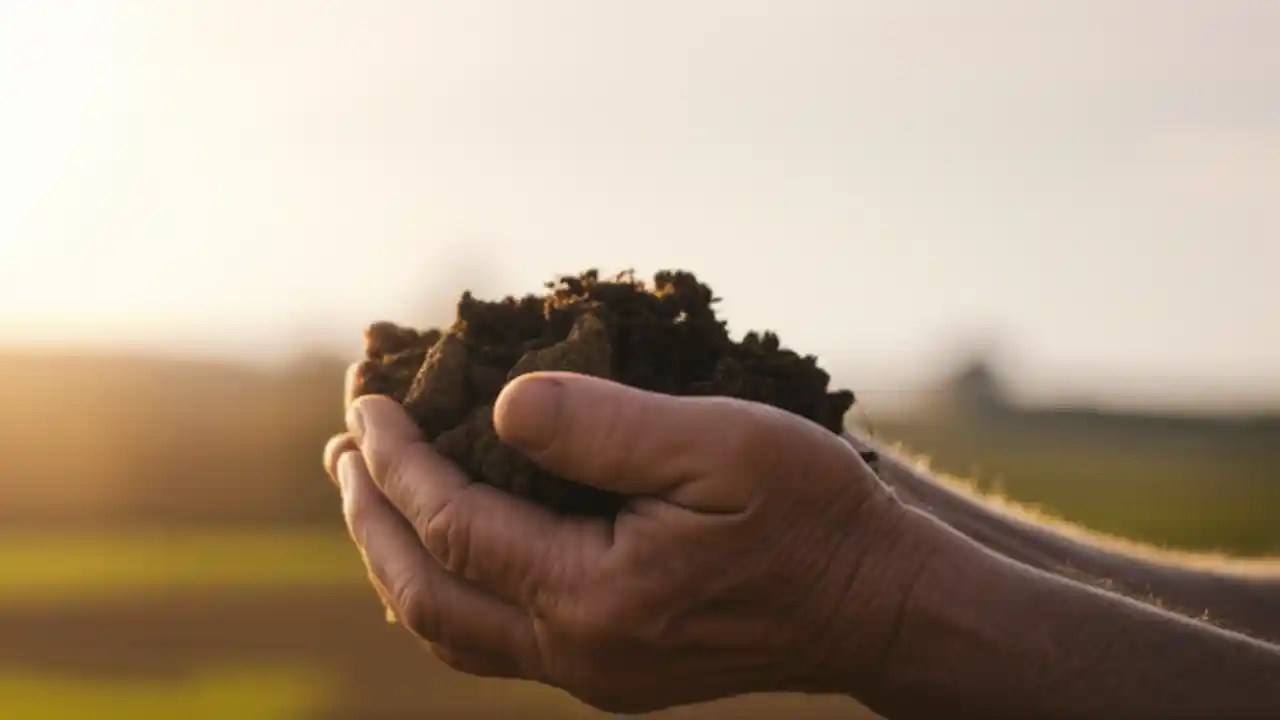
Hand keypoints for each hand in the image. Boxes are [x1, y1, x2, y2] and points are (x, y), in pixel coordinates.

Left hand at [324, 370, 939, 711]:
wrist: (876, 605)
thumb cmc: (811, 513)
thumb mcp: (720, 444)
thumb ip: (603, 428)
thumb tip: (502, 405)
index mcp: (597, 596)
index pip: (453, 524)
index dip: (397, 460)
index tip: (366, 399)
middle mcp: (580, 652)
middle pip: (425, 594)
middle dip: (370, 516)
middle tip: (343, 448)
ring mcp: (593, 673)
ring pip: (451, 630)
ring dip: (396, 557)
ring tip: (370, 490)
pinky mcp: (611, 673)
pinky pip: (494, 640)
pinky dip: (448, 583)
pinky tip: (449, 541)